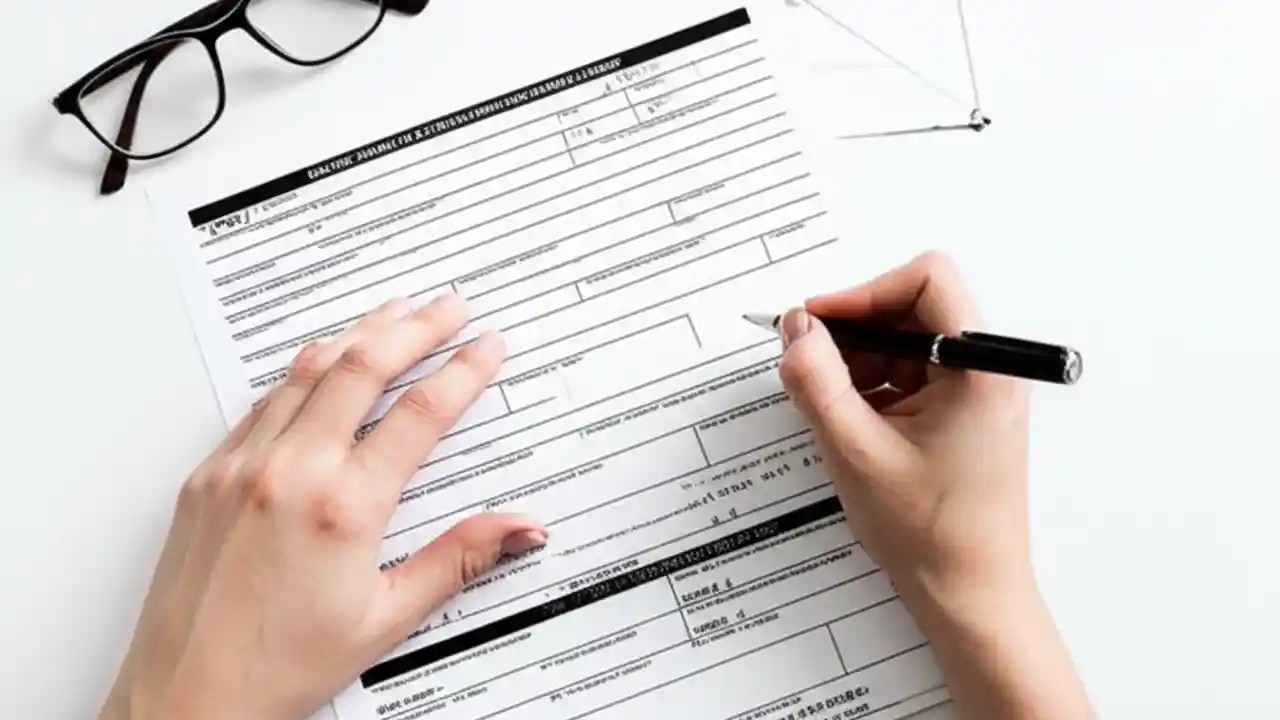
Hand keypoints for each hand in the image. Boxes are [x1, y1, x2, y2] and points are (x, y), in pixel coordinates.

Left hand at [100, 295, 547, 719]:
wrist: (185, 698)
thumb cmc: (277, 667)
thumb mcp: (386, 617)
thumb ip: (459, 559)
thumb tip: (521, 529)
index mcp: (343, 509)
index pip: (420, 415)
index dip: (463, 370)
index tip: (486, 346)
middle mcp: (289, 473)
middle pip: (363, 367)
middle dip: (415, 326)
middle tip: (449, 305)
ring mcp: (241, 467)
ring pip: (308, 370)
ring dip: (358, 333)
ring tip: (393, 311)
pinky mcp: (208, 475)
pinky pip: (263, 401)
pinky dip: (303, 370)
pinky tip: (322, 360)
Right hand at [778, 252, 1091, 718]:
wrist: (968, 593)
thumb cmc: (931, 534)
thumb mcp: (854, 450)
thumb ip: (817, 381)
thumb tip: (796, 329)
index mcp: (980, 369)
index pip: (928, 279)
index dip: (865, 292)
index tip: (820, 322)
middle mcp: (989, 371)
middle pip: (916, 306)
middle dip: (857, 328)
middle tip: (810, 359)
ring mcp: (979, 393)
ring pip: (910, 340)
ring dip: (862, 360)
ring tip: (830, 402)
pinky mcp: (964, 413)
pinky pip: (913, 373)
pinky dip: (875, 385)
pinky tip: (851, 420)